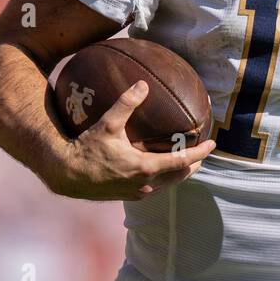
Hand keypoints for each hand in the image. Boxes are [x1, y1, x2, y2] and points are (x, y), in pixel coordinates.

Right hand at [46, 80, 215, 200]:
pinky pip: (154, 187)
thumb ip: (126, 103)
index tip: (213, 144)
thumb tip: (142, 84)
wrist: (66, 175)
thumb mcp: (107, 124)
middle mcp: (145, 184)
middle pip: (180, 176)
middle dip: (194, 164)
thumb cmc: (87, 149)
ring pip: (168, 184)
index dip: (200, 153)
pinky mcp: (128, 196)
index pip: (182, 161)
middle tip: (203, 152)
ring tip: (187, 161)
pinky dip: (164, 178)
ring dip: (180, 173)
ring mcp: (137, 193)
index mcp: (145, 167)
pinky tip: (160, 168)